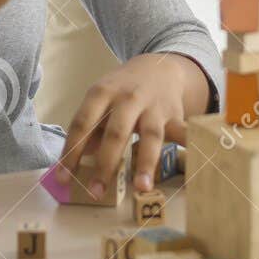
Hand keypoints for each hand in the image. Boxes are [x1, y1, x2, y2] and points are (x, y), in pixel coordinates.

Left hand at [57, 53, 204, 194]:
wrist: (159, 66)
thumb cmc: (122, 90)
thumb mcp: (100, 100)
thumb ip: (90, 129)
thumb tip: (75, 161)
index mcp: (102, 93)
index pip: (82, 123)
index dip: (71, 151)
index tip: (63, 178)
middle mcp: (128, 98)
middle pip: (116, 132)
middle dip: (106, 164)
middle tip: (95, 192)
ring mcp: (154, 107)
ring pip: (150, 136)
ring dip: (146, 162)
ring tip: (141, 187)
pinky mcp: (175, 115)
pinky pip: (183, 132)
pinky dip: (190, 146)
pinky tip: (195, 162)